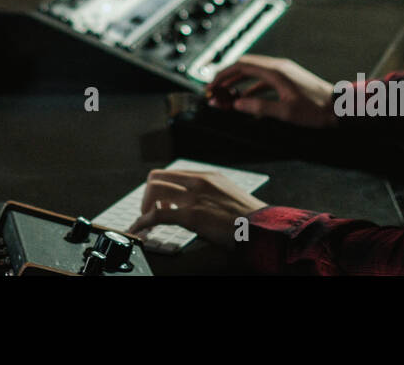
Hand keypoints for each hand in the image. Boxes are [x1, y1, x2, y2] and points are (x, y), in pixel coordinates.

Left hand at [127, 169, 267, 249]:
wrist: (263, 228)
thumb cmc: (250, 218)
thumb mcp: (229, 195)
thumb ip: (210, 195)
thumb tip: (196, 205)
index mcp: (207, 176)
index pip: (171, 174)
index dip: (160, 188)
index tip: (159, 203)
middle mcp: (198, 181)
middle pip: (157, 177)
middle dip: (148, 195)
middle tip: (150, 212)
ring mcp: (194, 197)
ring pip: (154, 191)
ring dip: (145, 208)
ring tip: (147, 222)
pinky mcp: (192, 215)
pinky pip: (157, 216)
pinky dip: (143, 222)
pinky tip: (140, 230)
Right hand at [208, 55, 339, 128]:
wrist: (338, 107)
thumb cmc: (315, 109)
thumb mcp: (285, 111)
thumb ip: (259, 107)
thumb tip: (237, 104)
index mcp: (275, 71)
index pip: (241, 66)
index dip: (224, 74)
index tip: (212, 84)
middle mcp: (278, 67)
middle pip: (245, 66)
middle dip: (228, 77)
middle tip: (215, 89)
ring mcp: (283, 71)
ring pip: (254, 73)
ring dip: (239, 83)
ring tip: (227, 96)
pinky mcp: (288, 78)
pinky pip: (264, 80)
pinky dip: (252, 88)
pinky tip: (247, 101)